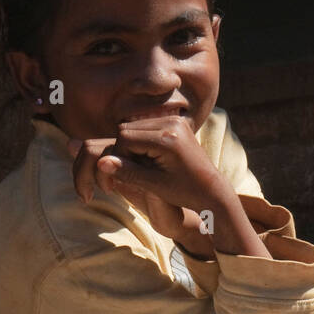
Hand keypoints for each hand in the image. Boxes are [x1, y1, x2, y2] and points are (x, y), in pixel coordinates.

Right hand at [67, 120, 268, 258]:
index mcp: (167, 139)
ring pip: (134, 128)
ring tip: (141, 168)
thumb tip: (101, 162)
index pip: (125, 138)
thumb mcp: (154, 186)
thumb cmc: (185, 193)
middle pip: (128, 130)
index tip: (123, 176)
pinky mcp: (175, 123)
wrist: (212, 190)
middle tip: (131, 173)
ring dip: (131, 147)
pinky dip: (140, 143)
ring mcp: (175, 121)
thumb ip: (128, 172)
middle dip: (123, 152)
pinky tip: (148, 160)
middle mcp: (172, 123)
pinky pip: (146, 128)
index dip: (118, 158)